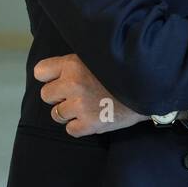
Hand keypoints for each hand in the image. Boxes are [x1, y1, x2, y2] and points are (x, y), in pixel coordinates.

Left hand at [33, 53, 148, 136]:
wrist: (147, 88)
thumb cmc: (120, 71)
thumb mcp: (96, 57)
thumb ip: (75, 63)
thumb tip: (56, 72)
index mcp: (72, 64)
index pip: (40, 72)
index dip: (49, 77)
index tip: (59, 79)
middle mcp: (72, 84)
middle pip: (46, 95)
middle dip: (58, 96)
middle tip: (75, 95)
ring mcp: (80, 105)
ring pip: (56, 114)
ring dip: (68, 113)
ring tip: (84, 107)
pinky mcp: (89, 124)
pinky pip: (70, 130)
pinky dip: (79, 127)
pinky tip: (91, 118)